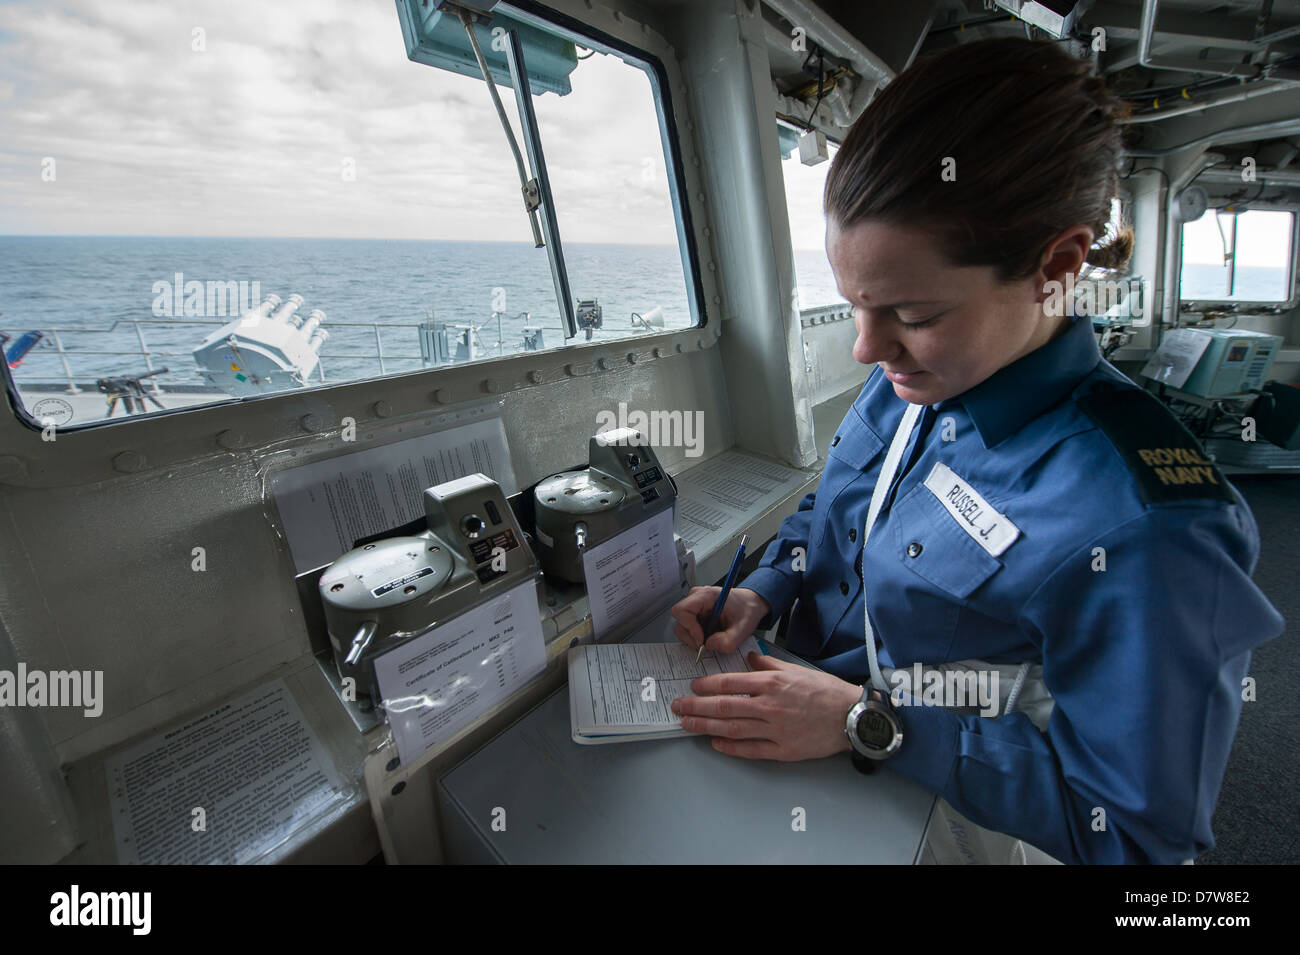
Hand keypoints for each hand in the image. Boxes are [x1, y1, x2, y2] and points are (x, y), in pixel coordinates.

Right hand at [670, 586, 769, 654]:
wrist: (750, 604)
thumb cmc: (747, 609)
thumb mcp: (744, 628)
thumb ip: (728, 641)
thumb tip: (709, 645)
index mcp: (705, 595)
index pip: (681, 610)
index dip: (689, 628)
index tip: (702, 639)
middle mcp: (696, 598)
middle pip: (680, 622)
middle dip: (692, 637)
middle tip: (708, 642)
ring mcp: (694, 606)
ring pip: (682, 627)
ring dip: (696, 638)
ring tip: (713, 637)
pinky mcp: (695, 614)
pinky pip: (688, 629)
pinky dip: (698, 637)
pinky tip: (712, 634)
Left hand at [672, 652, 861, 760]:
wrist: (851, 716)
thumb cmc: (825, 691)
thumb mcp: (795, 669)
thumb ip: (768, 664)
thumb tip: (749, 660)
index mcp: (771, 684)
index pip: (730, 683)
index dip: (707, 686)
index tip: (693, 688)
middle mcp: (769, 706)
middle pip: (724, 707)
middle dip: (696, 708)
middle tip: (678, 708)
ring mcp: (775, 730)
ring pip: (732, 729)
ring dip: (706, 728)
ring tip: (687, 725)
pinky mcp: (783, 751)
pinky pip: (751, 750)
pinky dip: (731, 748)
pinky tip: (716, 744)